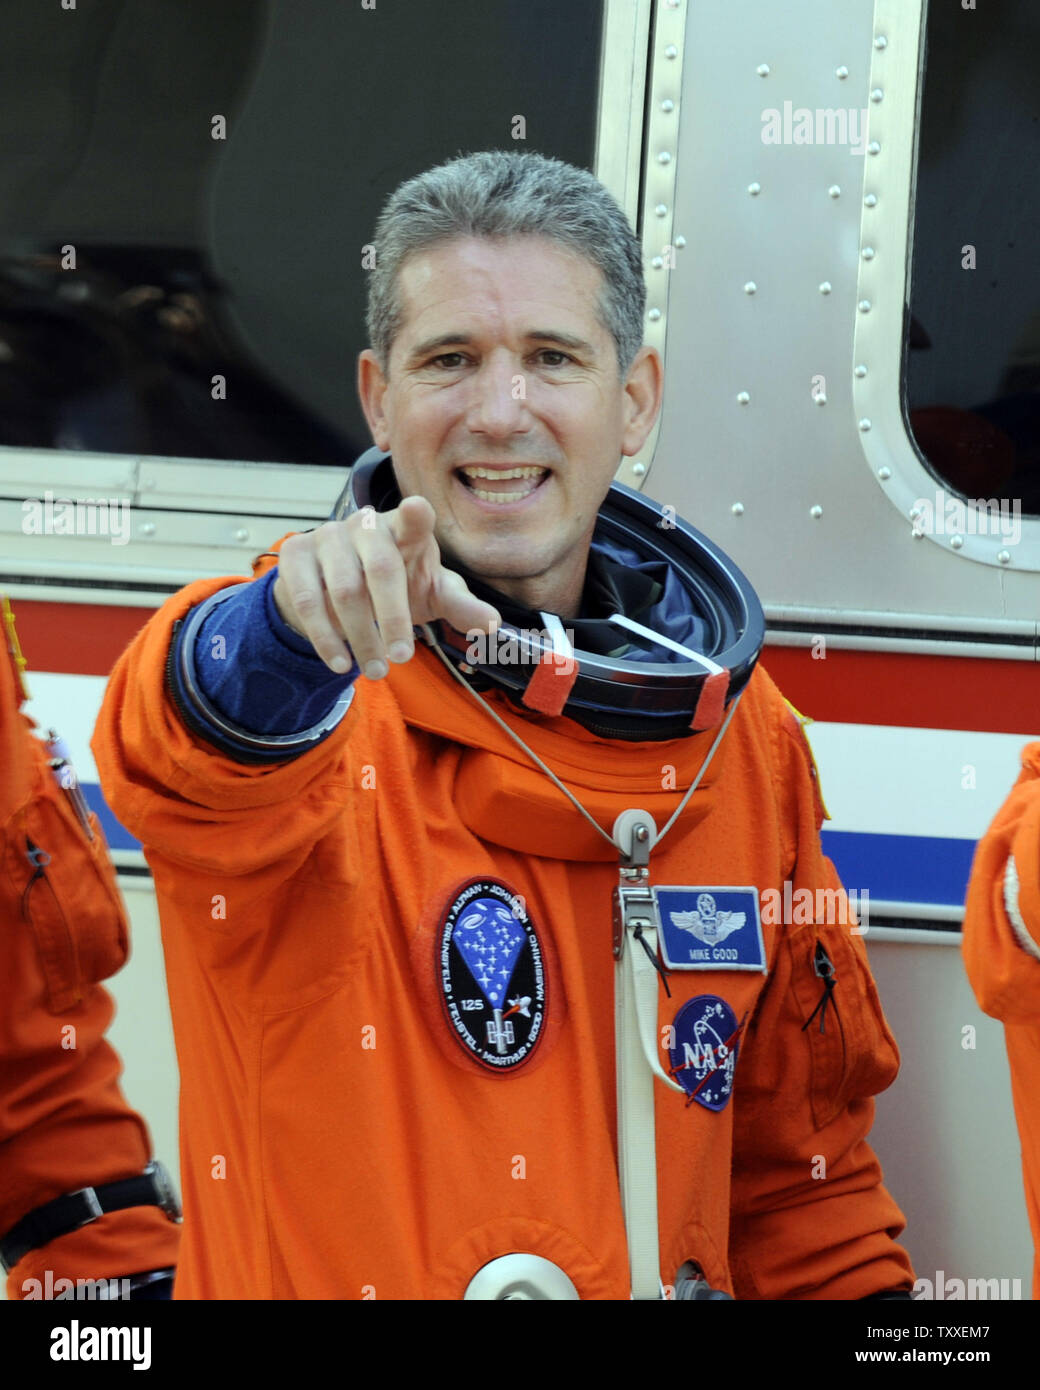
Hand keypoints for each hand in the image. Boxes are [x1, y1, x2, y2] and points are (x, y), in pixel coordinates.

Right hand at [272, 497, 499, 677]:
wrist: (338, 585)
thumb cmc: (397, 584)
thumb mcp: (431, 594)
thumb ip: (460, 606)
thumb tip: (492, 625)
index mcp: (405, 530)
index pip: (414, 519)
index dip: (415, 516)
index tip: (417, 510)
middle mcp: (365, 525)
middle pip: (380, 569)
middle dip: (393, 620)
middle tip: (402, 658)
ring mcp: (327, 536)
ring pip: (343, 590)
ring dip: (361, 637)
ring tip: (376, 670)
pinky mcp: (296, 554)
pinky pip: (307, 600)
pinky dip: (325, 638)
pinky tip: (341, 662)